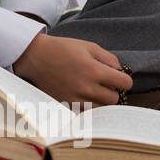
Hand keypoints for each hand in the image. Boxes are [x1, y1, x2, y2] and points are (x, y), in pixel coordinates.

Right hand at [11, 34, 131, 106]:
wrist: (35, 57)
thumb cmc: (62, 49)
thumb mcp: (88, 46)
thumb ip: (109, 59)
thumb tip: (120, 72)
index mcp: (94, 70)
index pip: (124, 83)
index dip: (124, 80)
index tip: (118, 78)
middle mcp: (86, 87)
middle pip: (114, 99)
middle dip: (112, 91)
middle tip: (104, 84)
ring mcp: (75, 98)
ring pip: (101, 108)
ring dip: (101, 100)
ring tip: (93, 90)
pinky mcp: (66, 105)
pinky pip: (86, 113)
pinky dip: (88, 107)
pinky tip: (83, 97)